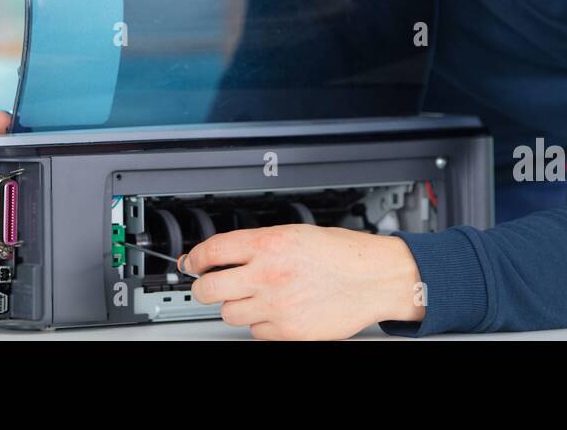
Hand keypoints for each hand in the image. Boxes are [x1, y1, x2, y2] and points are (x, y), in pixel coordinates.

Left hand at [183, 225, 425, 339]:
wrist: (374, 278)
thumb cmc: (341, 253)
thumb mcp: (294, 233)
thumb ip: (258, 244)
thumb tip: (225, 254)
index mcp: (268, 244)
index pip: (211, 251)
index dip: (195, 258)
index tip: (192, 263)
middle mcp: (268, 275)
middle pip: (209, 289)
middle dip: (204, 287)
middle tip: (209, 285)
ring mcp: (277, 306)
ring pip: (229, 314)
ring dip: (236, 306)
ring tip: (256, 296)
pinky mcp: (289, 333)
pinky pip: (256, 332)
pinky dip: (262, 324)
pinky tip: (279, 310)